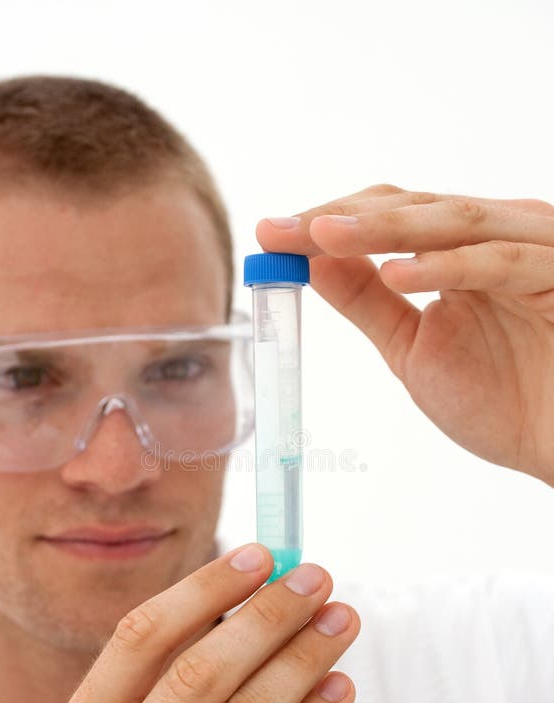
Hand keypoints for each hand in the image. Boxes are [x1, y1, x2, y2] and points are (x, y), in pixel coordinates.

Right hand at [47, 545, 358, 702]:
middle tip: (316, 580)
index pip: (140, 638)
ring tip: (340, 623)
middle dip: (268, 616)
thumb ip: (180, 675)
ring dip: (303, 659)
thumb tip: (261, 590)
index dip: (204, 589)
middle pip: (198, 672)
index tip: (261, 555)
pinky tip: (340, 687)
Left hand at [256, 185, 553, 484]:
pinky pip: (502, 263)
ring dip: (383, 227)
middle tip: (281, 230)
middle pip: (415, 206)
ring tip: (322, 236)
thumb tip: (312, 260)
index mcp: (463, 249)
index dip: (329, 221)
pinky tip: (395, 271)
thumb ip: (369, 301)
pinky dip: (447, 266)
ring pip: (454, 221)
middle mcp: (499, 236)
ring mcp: (535, 251)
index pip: (389, 213)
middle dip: (342, 218)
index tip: (271, 235)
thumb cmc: (502, 399)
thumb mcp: (413, 347)